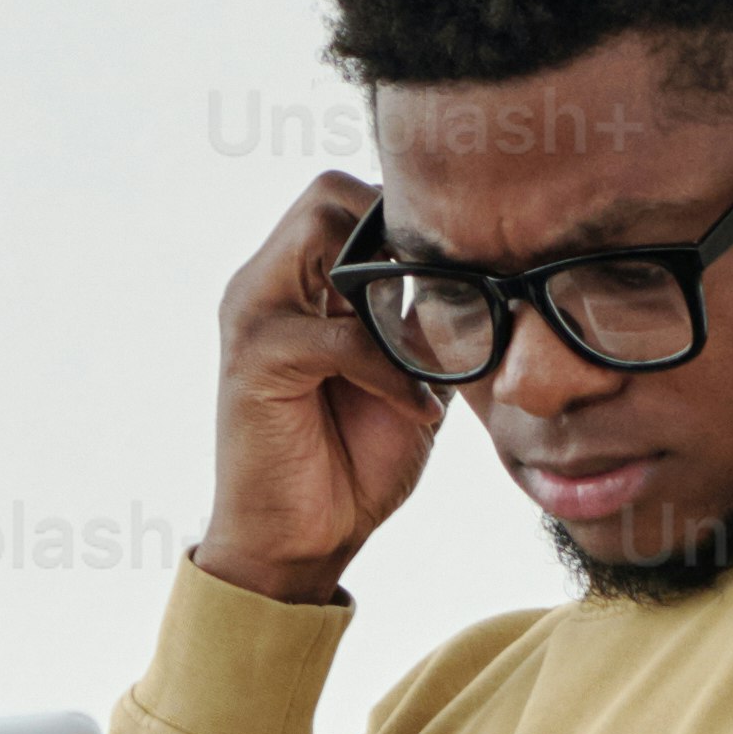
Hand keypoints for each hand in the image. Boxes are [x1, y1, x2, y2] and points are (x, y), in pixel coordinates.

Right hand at [195, 168, 437, 608]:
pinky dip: (387, 367)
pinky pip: (336, 334)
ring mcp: (253, 315)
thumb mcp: (409, 373)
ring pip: (321, 231)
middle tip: (441, 297)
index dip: (403, 221)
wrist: (303, 542)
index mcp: (296, 282)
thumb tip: (479, 272)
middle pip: (329, 191)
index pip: (345, 197)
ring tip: (420, 346)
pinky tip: (414, 408)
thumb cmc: (353, 461)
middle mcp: (265, 284)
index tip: (459, 273)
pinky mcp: (254, 360)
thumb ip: (424, 318)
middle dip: (394, 236)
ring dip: (389, 284)